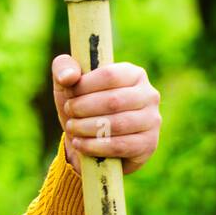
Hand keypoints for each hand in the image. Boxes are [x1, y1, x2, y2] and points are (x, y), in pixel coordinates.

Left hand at [51, 55, 161, 176]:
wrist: (88, 140)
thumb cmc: (81, 105)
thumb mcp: (67, 83)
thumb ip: (63, 68)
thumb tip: (68, 77)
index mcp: (133, 74)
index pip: (109, 75)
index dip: (84, 86)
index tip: (70, 95)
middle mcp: (149, 95)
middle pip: (113, 101)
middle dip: (83, 108)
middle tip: (70, 112)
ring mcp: (152, 120)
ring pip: (117, 124)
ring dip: (86, 127)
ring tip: (72, 127)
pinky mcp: (148, 144)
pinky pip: (120, 146)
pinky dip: (94, 146)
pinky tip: (79, 143)